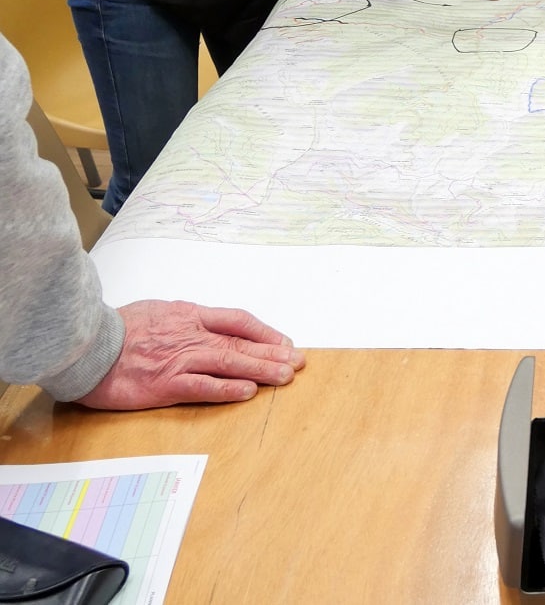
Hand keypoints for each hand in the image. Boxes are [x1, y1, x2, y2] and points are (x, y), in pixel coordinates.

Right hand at [76, 301, 303, 409]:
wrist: (87, 344)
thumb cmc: (116, 329)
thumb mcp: (156, 311)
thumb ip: (181, 320)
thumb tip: (199, 323)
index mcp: (189, 315)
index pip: (237, 320)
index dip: (264, 331)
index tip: (283, 341)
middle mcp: (190, 335)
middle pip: (240, 342)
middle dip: (273, 352)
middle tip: (298, 362)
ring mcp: (179, 359)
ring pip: (230, 362)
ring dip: (261, 369)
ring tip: (286, 376)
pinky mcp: (165, 384)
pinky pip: (203, 387)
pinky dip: (227, 389)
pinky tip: (248, 392)